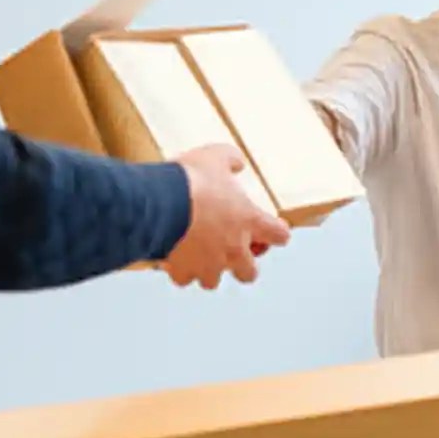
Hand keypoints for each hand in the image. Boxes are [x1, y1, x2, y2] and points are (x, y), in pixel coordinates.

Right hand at [162, 143, 290, 288]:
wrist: (160, 203)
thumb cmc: (192, 181)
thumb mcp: (216, 156)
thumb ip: (231, 159)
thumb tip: (237, 163)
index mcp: (249, 221)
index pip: (279, 235)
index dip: (278, 232)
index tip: (274, 230)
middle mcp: (233, 249)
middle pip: (249, 273)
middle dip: (243, 266)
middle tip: (233, 252)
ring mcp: (208, 264)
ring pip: (213, 281)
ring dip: (208, 270)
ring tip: (198, 256)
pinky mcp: (182, 270)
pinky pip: (183, 278)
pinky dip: (179, 270)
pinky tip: (173, 258)